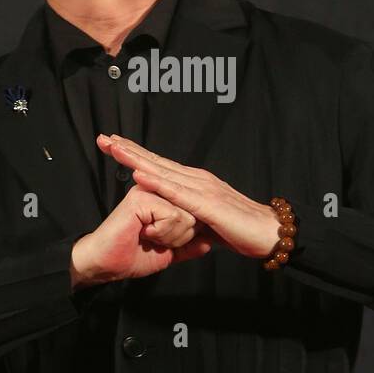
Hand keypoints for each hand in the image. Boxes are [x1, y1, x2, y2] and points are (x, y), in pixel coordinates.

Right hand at [70, 184, 213, 290]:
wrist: (106, 264)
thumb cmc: (132, 255)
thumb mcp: (169, 252)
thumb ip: (189, 246)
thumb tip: (209, 243)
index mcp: (163, 196)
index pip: (195, 210)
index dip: (185, 233)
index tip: (160, 239)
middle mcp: (156, 188)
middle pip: (194, 212)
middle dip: (180, 235)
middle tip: (155, 239)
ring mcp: (148, 189)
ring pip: (186, 214)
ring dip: (171, 235)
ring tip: (149, 235)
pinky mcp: (142, 197)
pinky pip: (173, 215)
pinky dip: (162, 232)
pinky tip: (144, 232)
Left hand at [95, 134, 282, 259]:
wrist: (270, 234)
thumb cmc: (241, 229)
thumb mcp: (208, 221)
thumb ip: (190, 216)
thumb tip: (174, 220)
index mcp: (196, 182)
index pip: (160, 165)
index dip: (136, 154)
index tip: (113, 145)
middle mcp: (197, 179)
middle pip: (156, 161)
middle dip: (129, 149)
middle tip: (103, 138)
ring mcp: (202, 189)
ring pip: (162, 172)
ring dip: (137, 159)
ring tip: (115, 149)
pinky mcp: (208, 204)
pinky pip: (177, 193)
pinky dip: (157, 183)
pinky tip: (139, 175)